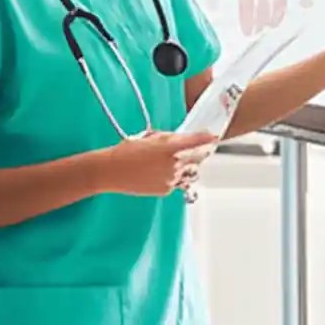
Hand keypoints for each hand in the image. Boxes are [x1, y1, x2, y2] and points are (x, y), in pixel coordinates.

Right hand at [99, 131, 217, 196]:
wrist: (111, 171)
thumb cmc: (125, 151)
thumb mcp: (148, 137)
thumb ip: (167, 138)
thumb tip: (180, 138)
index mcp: (171, 147)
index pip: (198, 141)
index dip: (207, 138)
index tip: (213, 136)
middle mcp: (175, 164)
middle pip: (198, 157)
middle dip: (198, 152)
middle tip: (195, 148)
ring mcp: (172, 178)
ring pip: (190, 171)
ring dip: (187, 166)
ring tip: (173, 161)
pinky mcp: (166, 189)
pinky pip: (178, 182)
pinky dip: (175, 176)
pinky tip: (159, 171)